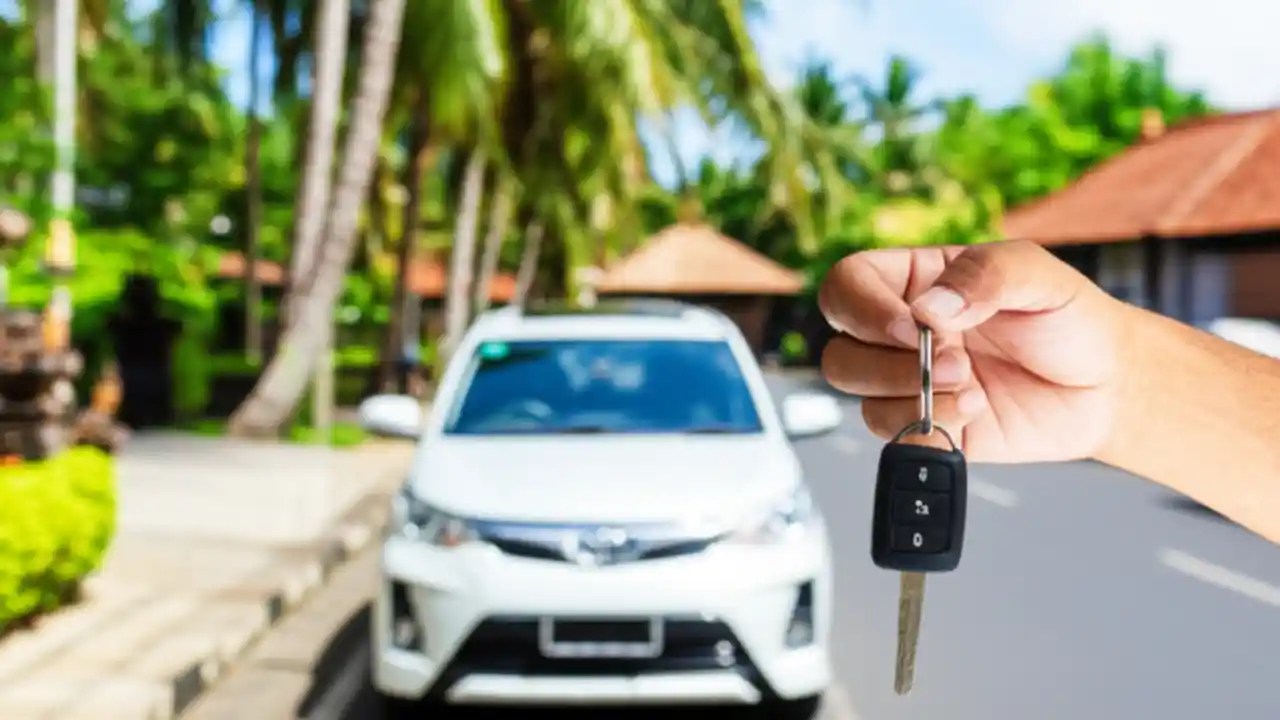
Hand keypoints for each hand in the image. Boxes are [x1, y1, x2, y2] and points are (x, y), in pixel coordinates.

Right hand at [818, 240, 1129, 462]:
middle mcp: (900, 332)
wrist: (1106, 386)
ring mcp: (909, 382)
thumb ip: (984, 275)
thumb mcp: (1038, 276)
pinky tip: (973, 413)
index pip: (847, 285)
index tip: (913, 325)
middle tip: (956, 363)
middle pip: (840, 349)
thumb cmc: (1070, 320)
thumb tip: (928, 307)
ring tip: (970, 388)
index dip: (863, 309)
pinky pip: (892, 436)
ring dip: (908, 396)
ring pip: (857, 396)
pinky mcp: (926, 426)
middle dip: (889, 363)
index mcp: (914, 281)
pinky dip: (924, 430)